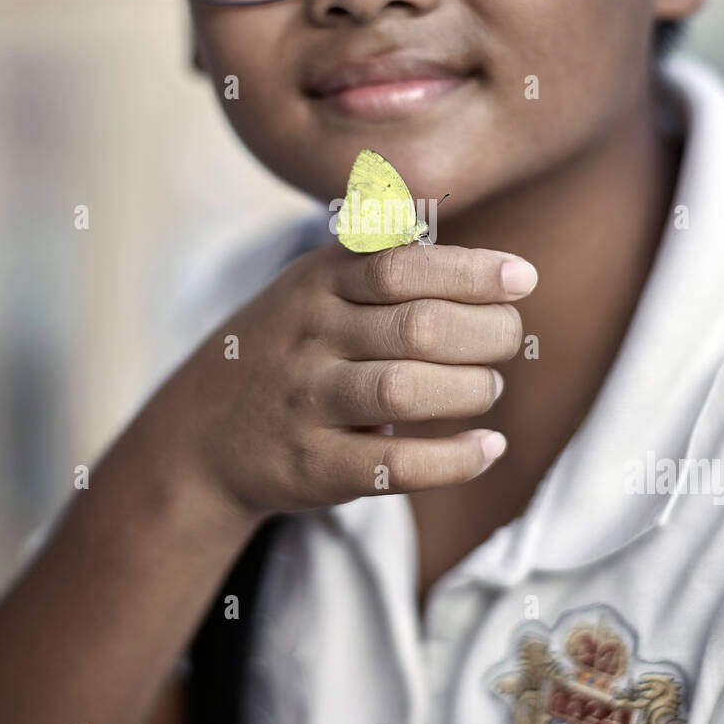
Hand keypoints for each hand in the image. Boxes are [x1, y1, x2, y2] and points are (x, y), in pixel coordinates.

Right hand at [144, 241, 536, 518]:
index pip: (401, 265)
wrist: (200, 433)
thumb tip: (485, 257)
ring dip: (469, 389)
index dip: (470, 270)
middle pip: (418, 327)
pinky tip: (489, 447)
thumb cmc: (290, 349)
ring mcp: (306, 402)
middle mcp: (309, 336)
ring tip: (488, 387)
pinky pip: (394, 464)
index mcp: (317, 283)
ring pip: (406, 391)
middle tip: (510, 340)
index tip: (523, 278)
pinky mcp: (312, 465)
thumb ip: (384, 262)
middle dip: (485, 333)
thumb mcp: (315, 287)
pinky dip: (454, 459)